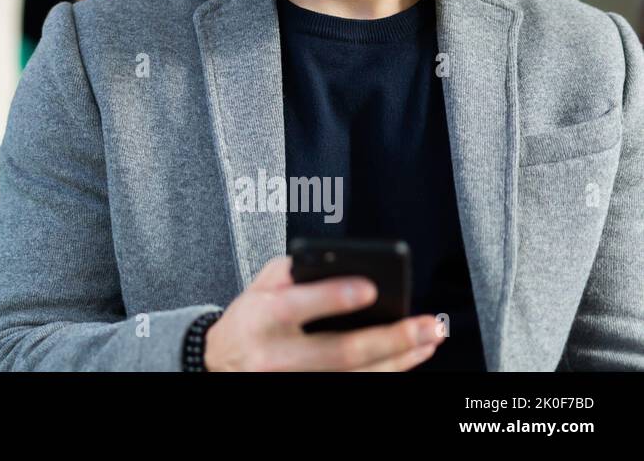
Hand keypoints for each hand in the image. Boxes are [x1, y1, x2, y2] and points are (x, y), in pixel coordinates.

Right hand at [202, 255, 443, 370]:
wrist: (224, 363)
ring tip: (429, 338)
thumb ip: (292, 270)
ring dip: (400, 358)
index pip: (296, 307)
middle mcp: (277, 354)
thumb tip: (339, 263)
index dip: (333, 298)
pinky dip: (389, 372)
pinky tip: (409, 357)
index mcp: (261, 316)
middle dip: (389, 338)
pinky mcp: (308, 390)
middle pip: (340, 351)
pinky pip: (356, 385)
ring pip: (357, 375)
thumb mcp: (258, 284)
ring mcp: (294, 380)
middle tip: (425, 324)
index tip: (371, 288)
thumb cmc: (250, 317)